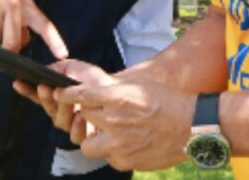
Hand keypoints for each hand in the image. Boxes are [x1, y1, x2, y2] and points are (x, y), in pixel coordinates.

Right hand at [13, 59, 101, 136]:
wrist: (115, 91)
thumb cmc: (95, 80)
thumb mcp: (75, 68)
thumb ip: (59, 68)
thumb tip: (44, 70)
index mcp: (58, 97)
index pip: (39, 96)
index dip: (28, 90)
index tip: (18, 82)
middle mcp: (62, 112)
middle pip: (48, 108)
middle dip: (45, 97)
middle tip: (45, 87)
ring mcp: (71, 124)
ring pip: (60, 121)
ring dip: (62, 109)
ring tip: (68, 100)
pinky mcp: (83, 135)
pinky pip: (75, 135)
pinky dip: (77, 126)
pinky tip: (80, 116)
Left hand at [32, 68, 195, 174]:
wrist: (190, 127)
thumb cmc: (168, 101)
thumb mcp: (141, 87)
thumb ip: (115, 92)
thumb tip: (95, 96)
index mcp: (118, 97)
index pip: (82, 95)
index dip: (68, 94)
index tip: (58, 93)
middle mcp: (113, 121)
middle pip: (83, 119)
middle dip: (86, 117)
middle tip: (96, 115)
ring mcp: (116, 144)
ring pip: (88, 145)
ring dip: (94, 139)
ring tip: (110, 134)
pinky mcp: (121, 161)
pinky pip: (107, 157)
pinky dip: (113, 151)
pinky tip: (129, 144)